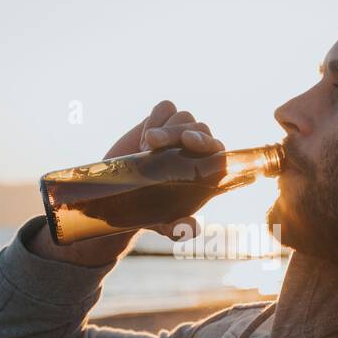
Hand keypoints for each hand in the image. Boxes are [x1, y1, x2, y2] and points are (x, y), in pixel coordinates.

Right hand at [29, 100, 225, 264]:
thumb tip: (191, 229)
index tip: (188, 142)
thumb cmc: (150, 212)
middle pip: (199, 129)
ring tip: (147, 147)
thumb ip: (178, 229)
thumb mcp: (163, 225)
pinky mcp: (161, 122)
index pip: (218, 151)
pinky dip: (156, 117)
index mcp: (206, 172)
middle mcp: (197, 150)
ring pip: (184, 117)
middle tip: (153, 145)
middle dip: (177, 134)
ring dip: (165, 128)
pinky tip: (144, 136)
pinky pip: (166, 108)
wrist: (120, 197)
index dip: (207, 143)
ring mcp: (179, 134)